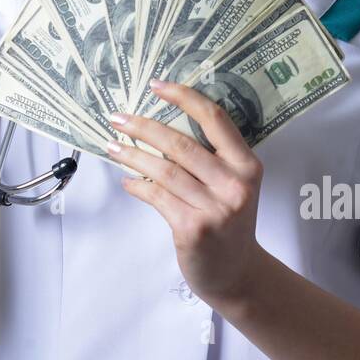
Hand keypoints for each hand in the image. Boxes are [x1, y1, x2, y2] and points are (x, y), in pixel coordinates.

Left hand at [107, 79, 265, 306]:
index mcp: (247, 165)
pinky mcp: (194, 228)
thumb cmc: (228, 223)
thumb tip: (158, 127)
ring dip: (132, 155)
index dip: (184, 97)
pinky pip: (157, 197)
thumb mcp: (232, 186)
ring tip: (112, 146)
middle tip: (118, 118)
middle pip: (181, 143)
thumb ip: (210, 159)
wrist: (236, 273)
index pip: (215, 119)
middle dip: (143, 127)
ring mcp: (215, 208)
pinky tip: (128, 181)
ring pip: (164, 170)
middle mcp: (235, 184)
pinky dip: (138, 186)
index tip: (157, 85)